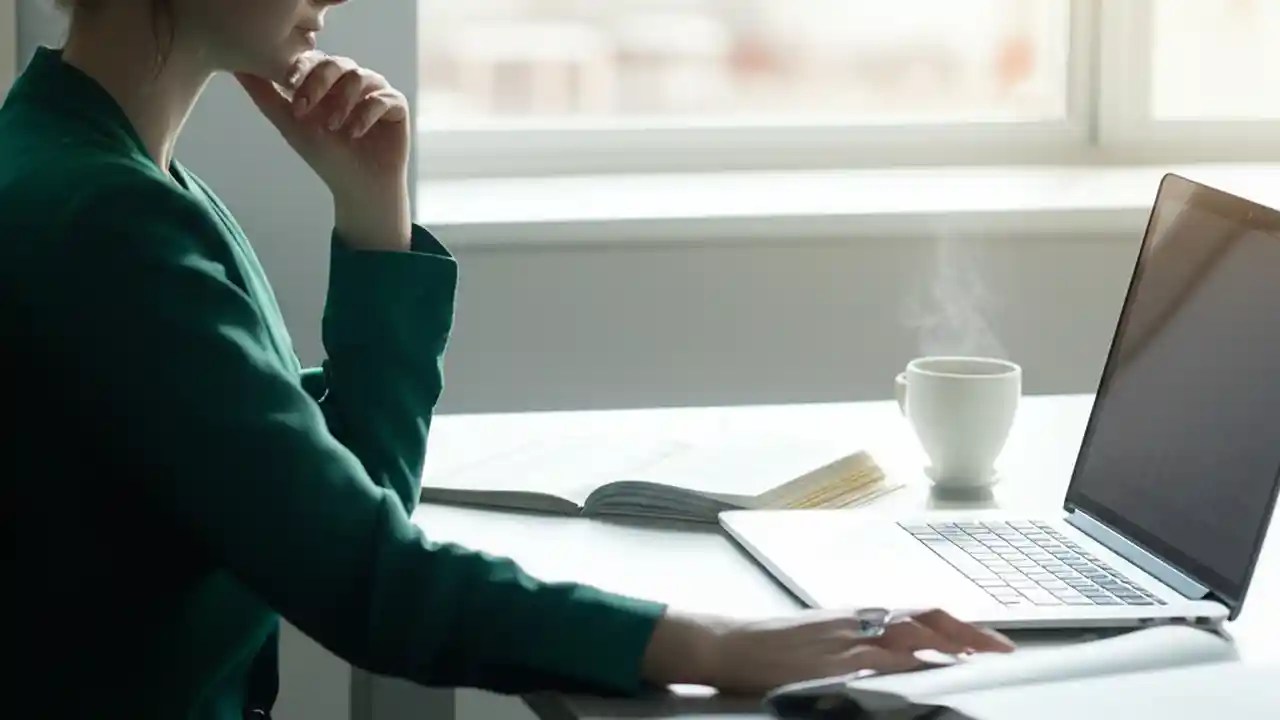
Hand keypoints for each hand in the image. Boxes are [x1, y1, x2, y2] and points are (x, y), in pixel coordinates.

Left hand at [235, 53, 410, 251]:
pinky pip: (384, 98)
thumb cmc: (326, 155)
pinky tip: (354, 133)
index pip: (314, 59)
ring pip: (361, 77)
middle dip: (320, 84)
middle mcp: (353, 80)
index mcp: (328, 79)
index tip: (290, 91)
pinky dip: (367, 114)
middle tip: (306, 110)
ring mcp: (376, 91)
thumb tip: (237, 69)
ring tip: (334, 128)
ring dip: (343, 102)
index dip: (302, 70)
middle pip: (338, 63)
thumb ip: (265, 95)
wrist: (358, 186)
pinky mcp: (397, 106)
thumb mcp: (289, 123)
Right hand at [643, 609, 1013, 695]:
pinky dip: (905, 672)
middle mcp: (860, 624)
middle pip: (927, 624)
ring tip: (979, 669)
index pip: (925, 615)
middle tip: (1005, 658)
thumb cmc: (775, 645)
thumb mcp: (828, 635)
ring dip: (947, 653)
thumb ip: (866, 642)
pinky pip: (876, 667)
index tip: (997, 646)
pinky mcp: (829, 666)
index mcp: (862, 615)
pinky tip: (925, 682)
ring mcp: (846, 645)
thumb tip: (909, 656)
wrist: (729, 643)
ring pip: (909, 642)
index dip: (964, 629)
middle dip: (970, 640)